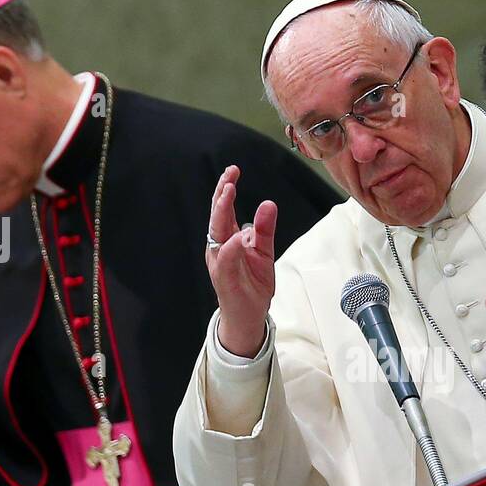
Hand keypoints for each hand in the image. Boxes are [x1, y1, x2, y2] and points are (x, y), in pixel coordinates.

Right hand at [206, 164, 276, 357]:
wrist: (249, 314)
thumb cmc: (252, 283)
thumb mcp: (264, 251)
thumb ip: (264, 229)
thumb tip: (268, 204)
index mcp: (227, 238)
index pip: (224, 209)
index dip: (226, 189)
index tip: (233, 171)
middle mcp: (219, 247)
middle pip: (217, 216)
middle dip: (221, 195)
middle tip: (229, 178)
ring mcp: (220, 262)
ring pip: (216, 233)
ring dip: (222, 213)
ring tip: (228, 194)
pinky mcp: (224, 278)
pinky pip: (225, 259)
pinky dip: (230, 247)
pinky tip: (238, 235)